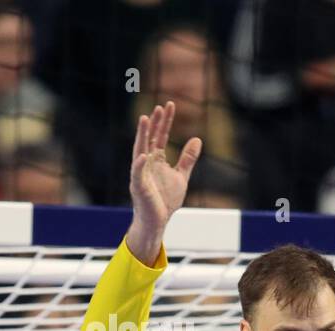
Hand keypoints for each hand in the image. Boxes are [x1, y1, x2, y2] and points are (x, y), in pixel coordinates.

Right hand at [129, 102, 200, 238]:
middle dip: (154, 123)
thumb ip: (187, 158)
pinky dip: (140, 165)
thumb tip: (197, 139)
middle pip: (150, 138)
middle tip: (159, 106)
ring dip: (141, 135)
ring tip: (144, 119)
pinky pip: (138, 174)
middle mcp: (146, 162)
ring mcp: (141, 173)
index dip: (165, 121)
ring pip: (140, 150)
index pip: (160, 135)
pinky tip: (143, 155)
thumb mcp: (182, 176)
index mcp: (156, 159)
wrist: (157, 221)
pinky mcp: (139, 187)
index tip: (170, 105)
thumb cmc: (165, 199)